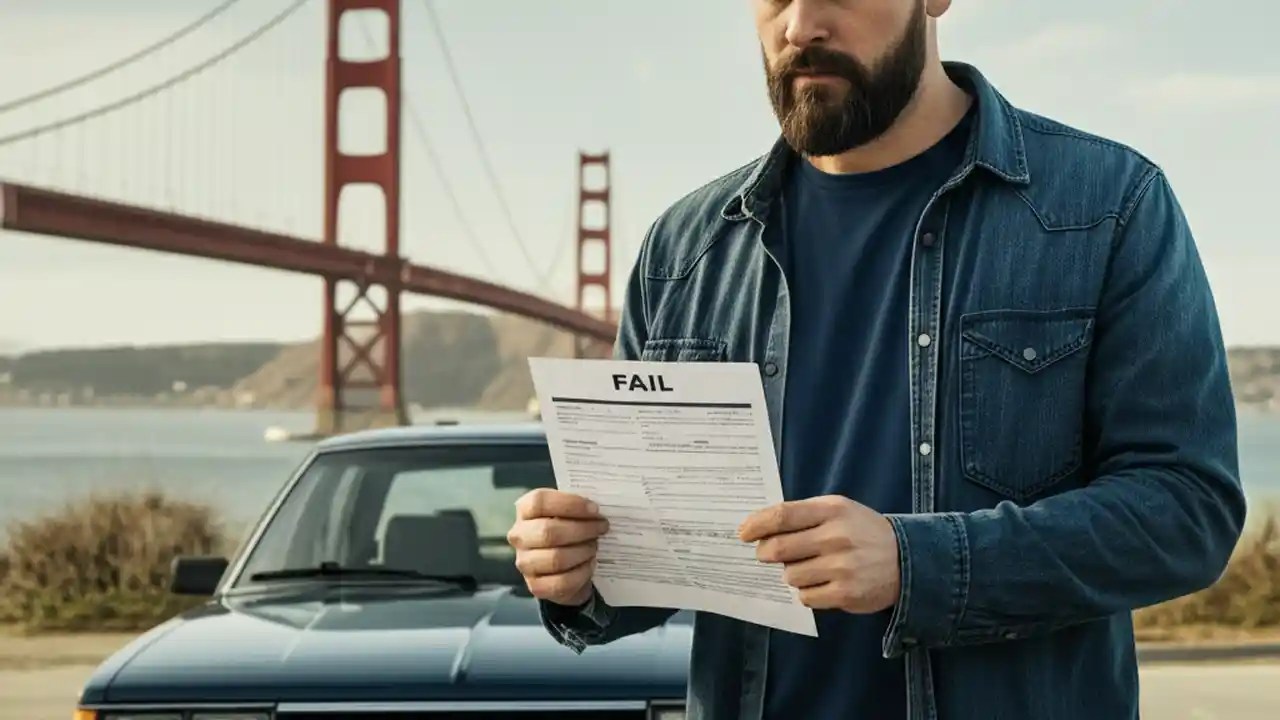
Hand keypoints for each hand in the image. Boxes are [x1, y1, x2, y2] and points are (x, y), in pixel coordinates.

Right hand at [507, 488, 608, 606]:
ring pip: (556, 558)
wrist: (563, 565)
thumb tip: (597, 508)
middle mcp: (519, 536)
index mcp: (525, 511)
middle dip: (582, 529)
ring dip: (583, 551)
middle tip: (602, 527)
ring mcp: (525, 563)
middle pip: (548, 531)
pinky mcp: (536, 586)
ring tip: (594, 546)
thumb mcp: (569, 512)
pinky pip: (563, 582)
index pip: (539, 502)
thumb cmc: (567, 530)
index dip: (569, 504)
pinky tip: (590, 564)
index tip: (594, 509)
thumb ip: (578, 505)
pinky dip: (582, 573)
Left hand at [738, 495, 900, 613]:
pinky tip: (821, 584)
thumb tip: (761, 528)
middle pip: (779, 548)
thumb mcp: (838, 510)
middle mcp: (836, 537)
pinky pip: (805, 596)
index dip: (757, 524)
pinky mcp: (845, 593)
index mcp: (832, 511)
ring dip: (791, 574)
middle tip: (766, 554)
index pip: (783, 515)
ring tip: (809, 568)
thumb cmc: (862, 532)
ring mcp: (841, 567)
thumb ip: (803, 515)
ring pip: (790, 575)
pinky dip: (807, 592)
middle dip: (765, 553)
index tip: (744, 533)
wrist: (906, 559)